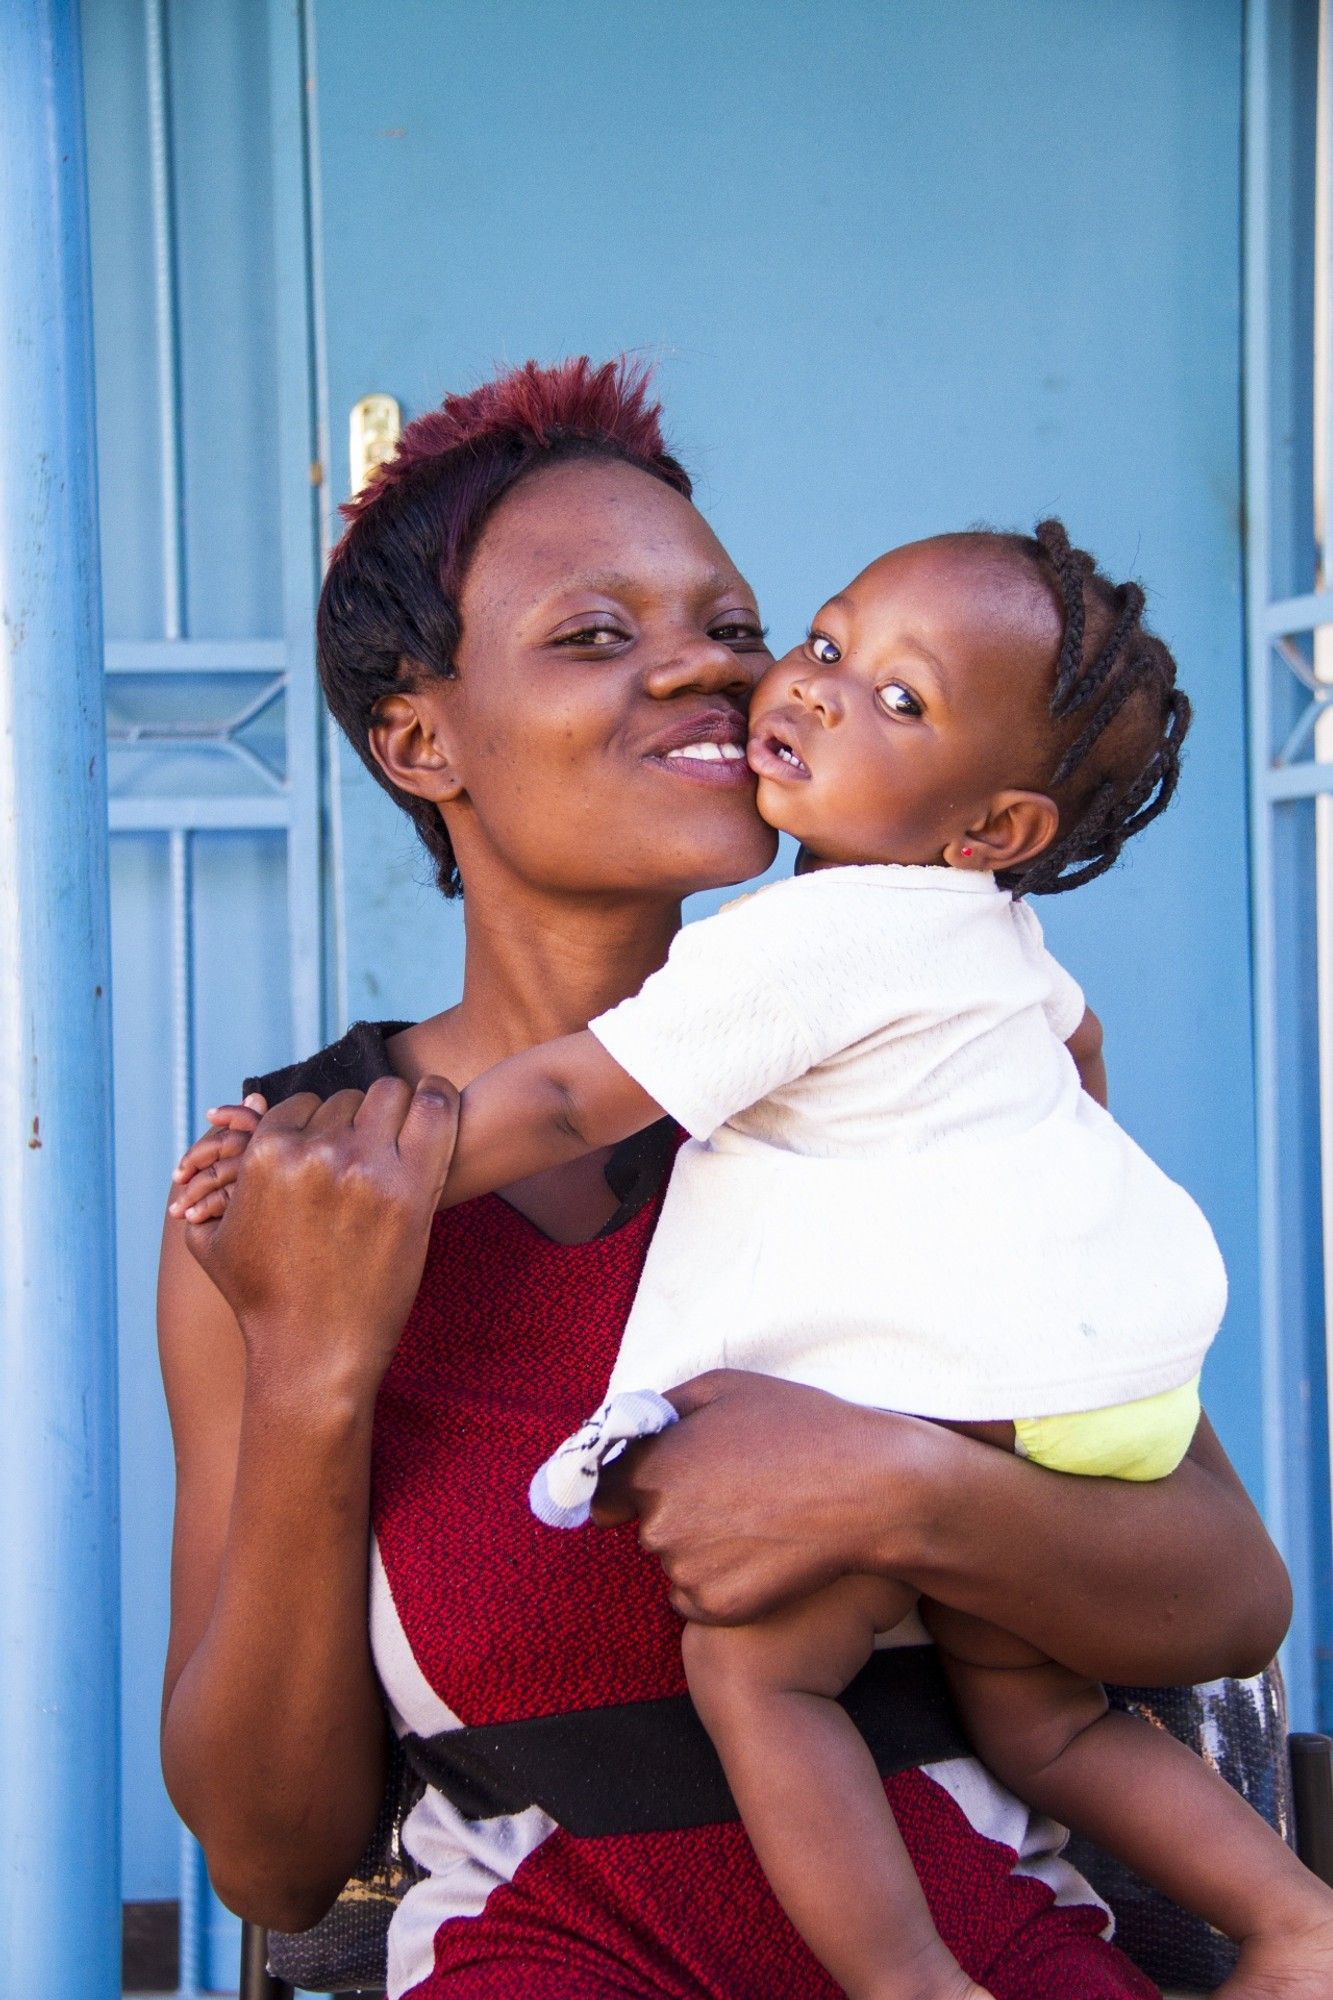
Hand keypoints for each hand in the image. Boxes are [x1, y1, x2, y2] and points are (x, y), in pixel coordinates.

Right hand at [178, 1075, 460, 1401]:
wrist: (314, 1353)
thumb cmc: (261, 1301)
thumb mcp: (212, 1241)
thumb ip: (205, 1185)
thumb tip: (217, 1134)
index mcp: (267, 1154)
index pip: (300, 1103)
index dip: (314, 1125)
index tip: (329, 1145)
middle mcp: (315, 1153)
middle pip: (345, 1100)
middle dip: (352, 1121)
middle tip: (366, 1151)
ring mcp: (366, 1168)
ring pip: (389, 1094)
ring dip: (394, 1109)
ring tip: (402, 1130)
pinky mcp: (412, 1189)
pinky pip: (434, 1111)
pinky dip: (438, 1097)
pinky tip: (438, 1097)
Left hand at [590, 1370, 921, 1624]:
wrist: (867, 1490)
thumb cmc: (800, 1429)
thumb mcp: (724, 1388)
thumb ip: (659, 1410)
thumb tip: (621, 1433)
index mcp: (654, 1468)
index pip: (605, 1490)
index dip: (629, 1486)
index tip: (660, 1484)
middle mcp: (660, 1524)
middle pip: (647, 1526)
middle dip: (677, 1512)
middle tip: (734, 1493)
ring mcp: (688, 1571)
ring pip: (674, 1564)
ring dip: (700, 1549)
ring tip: (757, 1521)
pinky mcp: (718, 1608)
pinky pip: (696, 1599)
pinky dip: (719, 1583)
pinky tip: (760, 1554)